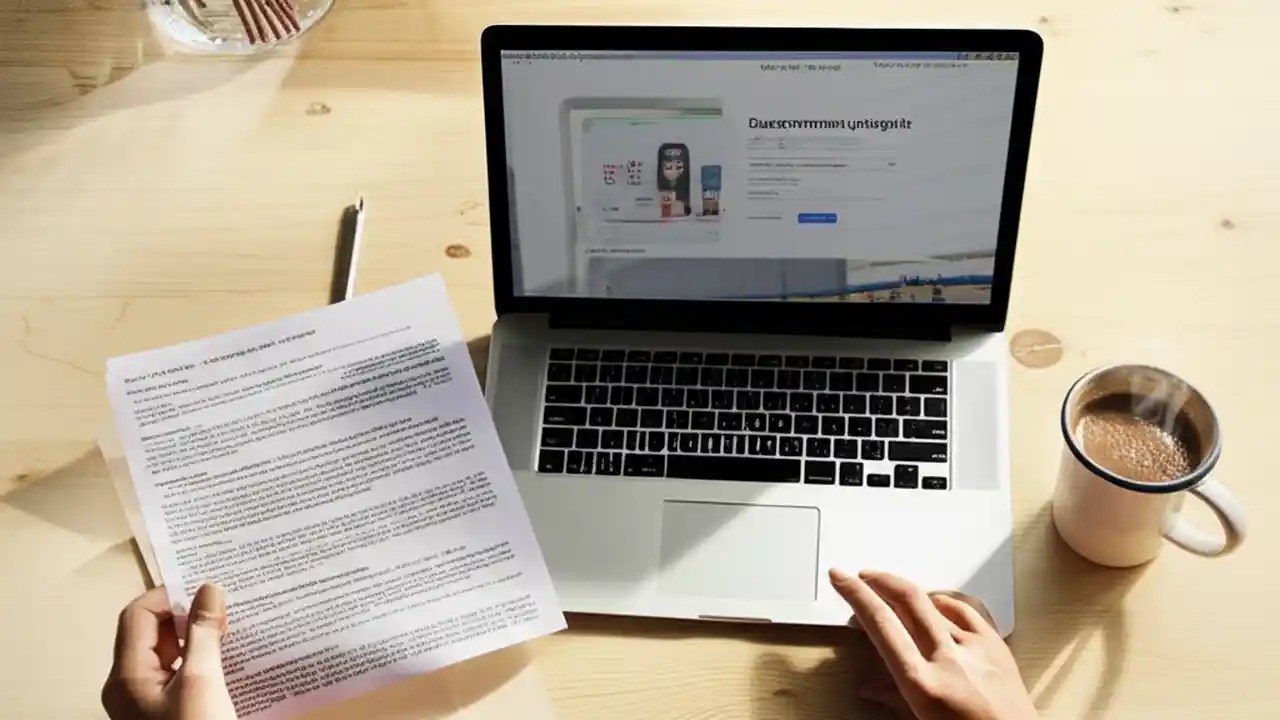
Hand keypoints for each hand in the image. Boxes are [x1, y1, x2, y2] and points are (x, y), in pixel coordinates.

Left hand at [102, 584, 237, 719]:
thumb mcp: (201, 681)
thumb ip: (202, 633)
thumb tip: (208, 589)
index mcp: (127, 674)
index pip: (138, 615)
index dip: (170, 597)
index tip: (209, 593)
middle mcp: (130, 685)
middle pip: (152, 633)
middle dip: (188, 616)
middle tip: (226, 608)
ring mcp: (146, 700)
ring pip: (169, 654)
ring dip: (198, 638)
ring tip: (232, 629)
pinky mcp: (166, 711)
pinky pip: (179, 673)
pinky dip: (201, 661)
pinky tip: (227, 660)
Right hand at [830, 568, 1036, 719]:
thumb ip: (895, 700)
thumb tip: (869, 688)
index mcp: (923, 684)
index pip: (881, 624)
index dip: (856, 595)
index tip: (841, 579)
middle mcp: (949, 661)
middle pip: (908, 599)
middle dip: (880, 580)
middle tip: (862, 575)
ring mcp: (976, 649)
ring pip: (937, 602)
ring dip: (911, 594)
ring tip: (896, 594)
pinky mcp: (997, 646)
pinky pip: (967, 610)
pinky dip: (946, 602)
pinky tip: (938, 603)